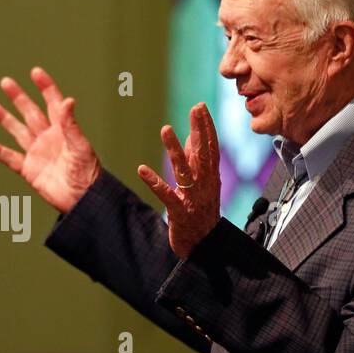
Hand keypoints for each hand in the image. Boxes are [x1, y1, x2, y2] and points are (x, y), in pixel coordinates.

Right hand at [0, 67, 100, 214]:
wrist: (83, 200)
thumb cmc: (89, 173)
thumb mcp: (81, 146)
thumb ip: (71, 124)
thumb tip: (68, 100)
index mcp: (63, 129)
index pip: (52, 103)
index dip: (45, 87)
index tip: (35, 72)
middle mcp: (48, 138)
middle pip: (30, 113)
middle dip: (18, 97)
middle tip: (5, 82)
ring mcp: (37, 153)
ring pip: (18, 131)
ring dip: (5, 119)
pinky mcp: (29, 170)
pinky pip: (10, 158)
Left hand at [137, 103, 220, 257]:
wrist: (205, 245)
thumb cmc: (202, 212)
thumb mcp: (204, 184)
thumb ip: (198, 161)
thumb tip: (192, 137)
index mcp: (210, 177)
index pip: (210, 147)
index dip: (207, 127)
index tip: (201, 107)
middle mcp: (204, 184)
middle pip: (202, 153)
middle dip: (199, 130)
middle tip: (195, 109)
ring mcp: (192, 198)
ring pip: (184, 170)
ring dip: (175, 149)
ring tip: (165, 129)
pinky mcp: (179, 212)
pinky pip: (166, 195)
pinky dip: (154, 182)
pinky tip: (142, 170)